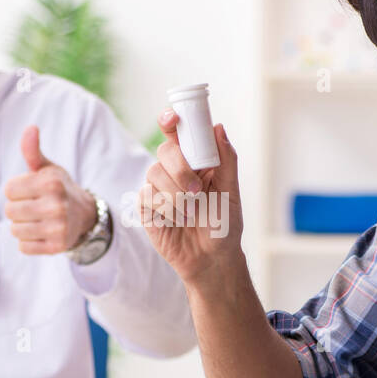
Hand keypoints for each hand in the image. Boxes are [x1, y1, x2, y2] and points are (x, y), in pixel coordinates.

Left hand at [4, 124, 97, 254]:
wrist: (85, 215)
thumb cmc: (58, 189)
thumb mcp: (47, 168)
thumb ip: (33, 150)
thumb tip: (30, 128)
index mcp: (50, 183)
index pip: (8, 189)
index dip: (16, 190)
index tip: (30, 191)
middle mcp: (56, 205)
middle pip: (9, 211)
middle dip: (18, 208)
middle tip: (34, 206)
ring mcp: (57, 228)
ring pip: (15, 230)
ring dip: (22, 226)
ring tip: (38, 220)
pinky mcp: (56, 247)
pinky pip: (24, 247)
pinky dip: (28, 242)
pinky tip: (42, 233)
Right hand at [139, 109, 242, 287]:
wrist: (211, 259)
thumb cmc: (224, 225)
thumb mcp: (230, 192)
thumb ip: (226, 160)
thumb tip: (218, 127)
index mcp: (196, 161)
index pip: (178, 132)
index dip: (171, 120)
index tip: (172, 118)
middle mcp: (174, 170)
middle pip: (164, 150)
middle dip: (180, 169)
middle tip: (196, 191)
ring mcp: (158, 188)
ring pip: (153, 173)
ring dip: (174, 194)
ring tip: (190, 213)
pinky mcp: (146, 208)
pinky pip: (145, 196)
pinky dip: (163, 208)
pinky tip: (175, 220)